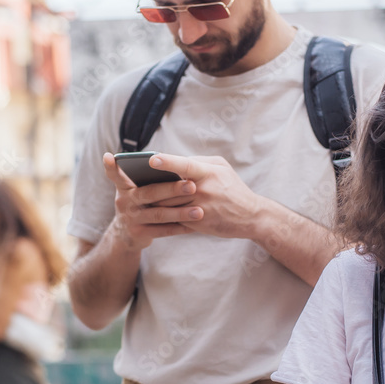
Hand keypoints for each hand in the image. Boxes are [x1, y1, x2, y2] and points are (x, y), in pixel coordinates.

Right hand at [102, 152, 201, 250]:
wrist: (128, 235)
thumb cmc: (139, 203)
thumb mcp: (134, 190)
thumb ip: (145, 178)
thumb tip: (171, 164)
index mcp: (124, 187)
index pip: (115, 174)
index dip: (111, 167)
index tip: (109, 157)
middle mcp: (124, 202)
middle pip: (149, 193)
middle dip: (172, 189)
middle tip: (191, 186)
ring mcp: (131, 219)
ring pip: (159, 214)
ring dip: (180, 213)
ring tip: (199, 211)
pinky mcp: (139, 234)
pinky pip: (163, 230)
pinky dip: (180, 227)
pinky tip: (194, 225)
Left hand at [148, 153, 262, 239]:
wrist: (251, 217)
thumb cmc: (233, 188)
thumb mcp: (221, 168)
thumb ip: (198, 162)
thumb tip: (174, 160)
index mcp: (209, 173)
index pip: (185, 165)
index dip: (168, 162)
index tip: (151, 159)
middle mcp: (204, 191)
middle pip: (170, 188)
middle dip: (151, 186)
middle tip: (133, 182)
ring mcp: (200, 208)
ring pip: (169, 205)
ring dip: (153, 202)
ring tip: (138, 198)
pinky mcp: (198, 224)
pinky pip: (174, 220)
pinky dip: (162, 217)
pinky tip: (150, 216)